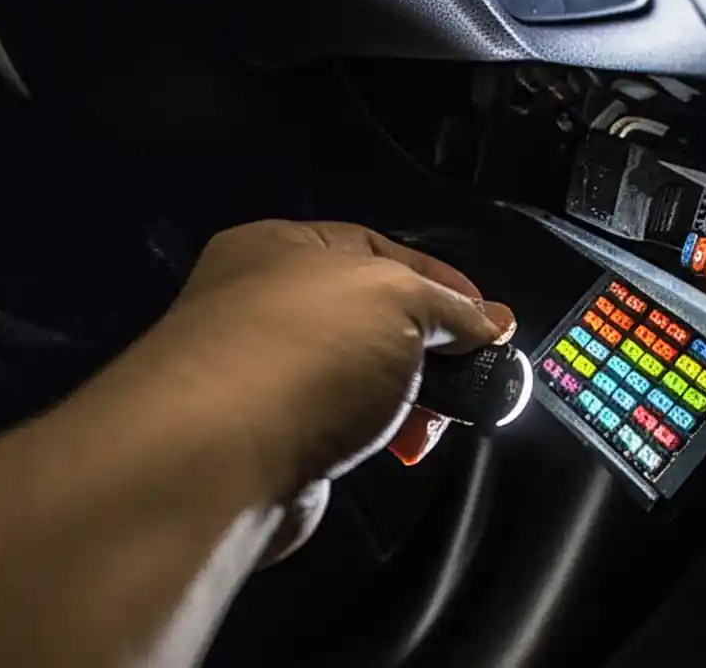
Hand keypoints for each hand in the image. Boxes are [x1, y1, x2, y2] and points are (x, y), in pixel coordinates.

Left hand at [147, 220, 514, 557]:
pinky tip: (397, 445)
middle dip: (430, 348)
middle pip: (372, 317)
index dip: (442, 283)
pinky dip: (377, 433)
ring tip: (434, 419)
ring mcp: (262, 374)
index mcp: (282, 247)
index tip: (489, 320)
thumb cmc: (305, 351)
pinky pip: (341, 425)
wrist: (216, 458)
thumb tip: (487, 324)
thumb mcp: (400, 298)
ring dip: (408, 397)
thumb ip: (449, 307)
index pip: (379, 249)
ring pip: (360, 376)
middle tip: (477, 373)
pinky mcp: (268, 439)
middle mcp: (262, 304)